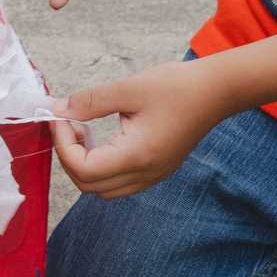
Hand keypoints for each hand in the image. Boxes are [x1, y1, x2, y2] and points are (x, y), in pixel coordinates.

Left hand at [51, 58, 236, 198]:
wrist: (217, 91)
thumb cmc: (178, 86)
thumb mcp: (129, 88)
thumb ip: (91, 101)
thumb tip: (59, 110)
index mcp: (138, 155)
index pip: (84, 170)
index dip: (63, 145)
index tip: (60, 118)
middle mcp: (146, 173)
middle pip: (89, 186)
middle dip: (68, 156)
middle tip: (67, 124)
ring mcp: (153, 176)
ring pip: (104, 189)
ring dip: (84, 165)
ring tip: (84, 130)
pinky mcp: (157, 170)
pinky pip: (119, 182)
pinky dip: (101, 166)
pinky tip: (101, 138)